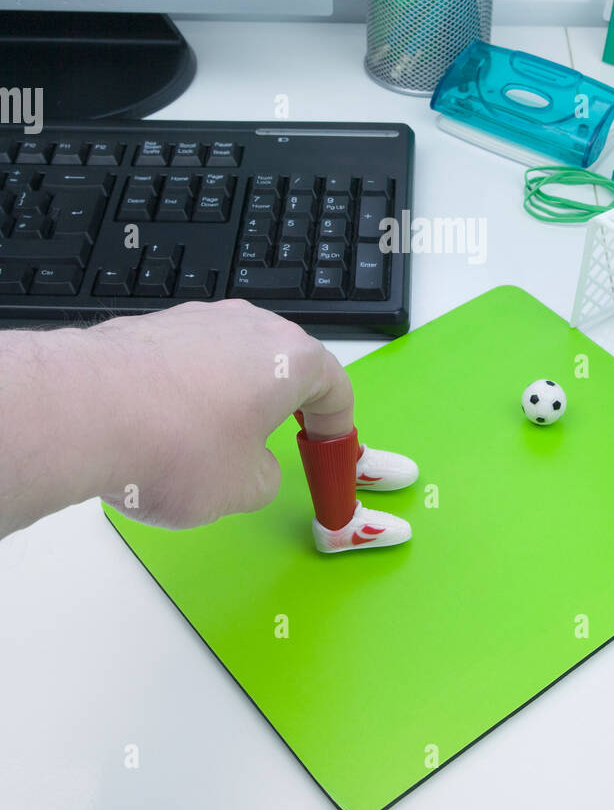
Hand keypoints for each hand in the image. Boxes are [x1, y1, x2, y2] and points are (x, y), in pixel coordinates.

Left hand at [93, 299, 323, 528]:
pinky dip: (185, 394)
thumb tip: (252, 466)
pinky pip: (185, 362)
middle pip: (281, 366)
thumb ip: (264, 476)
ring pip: (230, 361)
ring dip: (230, 400)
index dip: (336, 426)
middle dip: (281, 408)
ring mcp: (195, 320)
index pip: (334, 385)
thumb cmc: (175, 446)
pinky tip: (162, 432)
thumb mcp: (244, 488)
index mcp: (290, 357)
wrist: (82, 413)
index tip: (328, 450)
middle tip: (273, 448)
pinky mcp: (148, 328)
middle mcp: (248, 325)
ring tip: (206, 449)